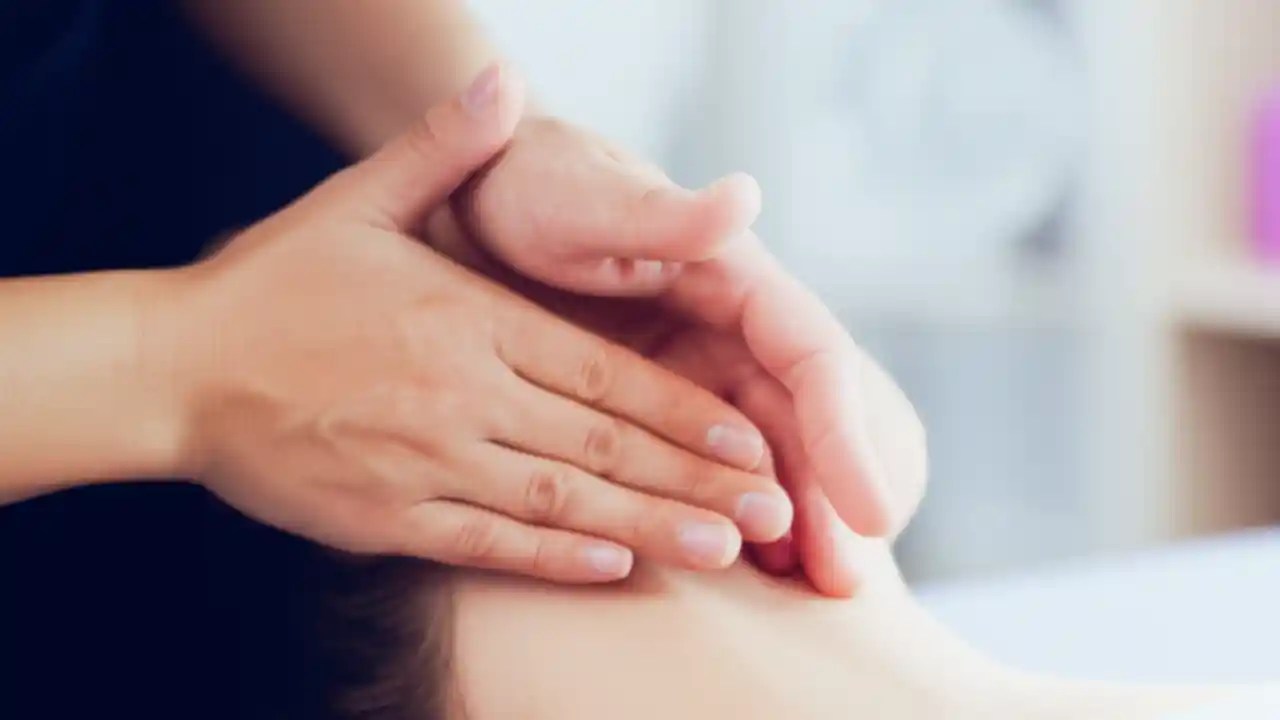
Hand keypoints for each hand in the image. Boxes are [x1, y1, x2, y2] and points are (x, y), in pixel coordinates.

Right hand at [161, 67, 791, 582]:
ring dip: (649, 526)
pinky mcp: (387, 518)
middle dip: (694, 479)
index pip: (603, 370)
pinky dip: (555, 559)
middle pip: (602, 442)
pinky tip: (615, 568)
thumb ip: (443, 147)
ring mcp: (427, 462)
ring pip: (560, 500)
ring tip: (724, 548)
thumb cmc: (275, 284)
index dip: (684, 408)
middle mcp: (462, 395)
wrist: (175, 366)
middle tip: (773, 510)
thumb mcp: (360, 199)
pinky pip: (487, 544)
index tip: (750, 436)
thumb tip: (504, 79)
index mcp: (470, 318)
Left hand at [444, 114, 926, 595]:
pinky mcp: (669, 409)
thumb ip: (658, 212)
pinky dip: (743, 515)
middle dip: (837, 500)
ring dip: (803, 519)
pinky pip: (724, 471)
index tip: (871, 515)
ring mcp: (707, 374)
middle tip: (841, 583)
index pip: (816, 361)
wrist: (473, 206)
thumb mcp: (581, 200)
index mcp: (738, 279)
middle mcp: (737, 332)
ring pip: (778, 454)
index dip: (847, 438)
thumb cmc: (527, 191)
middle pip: (815, 421)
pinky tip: (754, 567)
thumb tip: (746, 195)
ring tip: (812, 588)